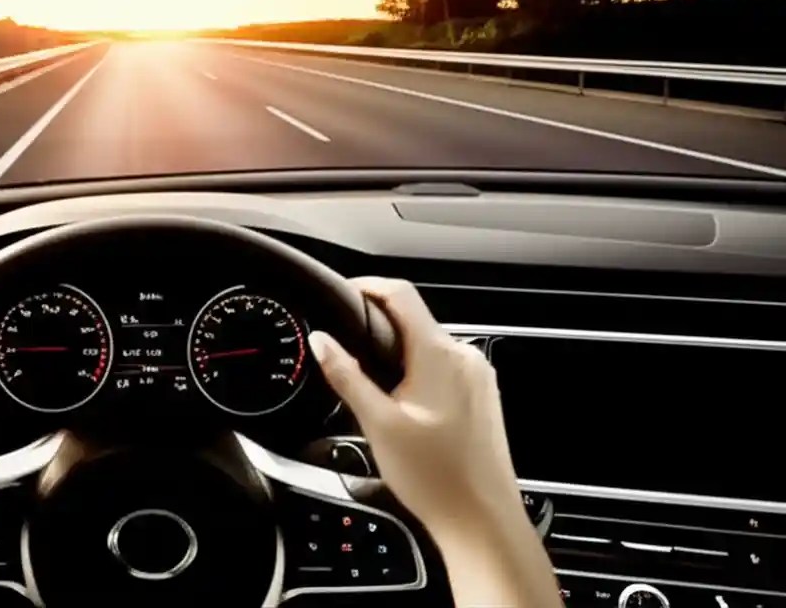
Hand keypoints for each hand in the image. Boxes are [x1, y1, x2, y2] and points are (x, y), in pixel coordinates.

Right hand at [309, 277, 559, 607]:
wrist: (481, 520)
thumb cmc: (435, 478)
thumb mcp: (377, 424)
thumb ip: (346, 376)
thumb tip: (322, 341)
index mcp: (439, 354)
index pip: (401, 294)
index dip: (368, 286)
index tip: (345, 293)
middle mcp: (465, 358)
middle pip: (414, 322)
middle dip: (379, 332)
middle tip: (349, 356)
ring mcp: (478, 377)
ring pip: (428, 348)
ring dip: (400, 358)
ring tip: (377, 396)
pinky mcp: (483, 397)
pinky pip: (444, 370)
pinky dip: (420, 377)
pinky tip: (406, 412)